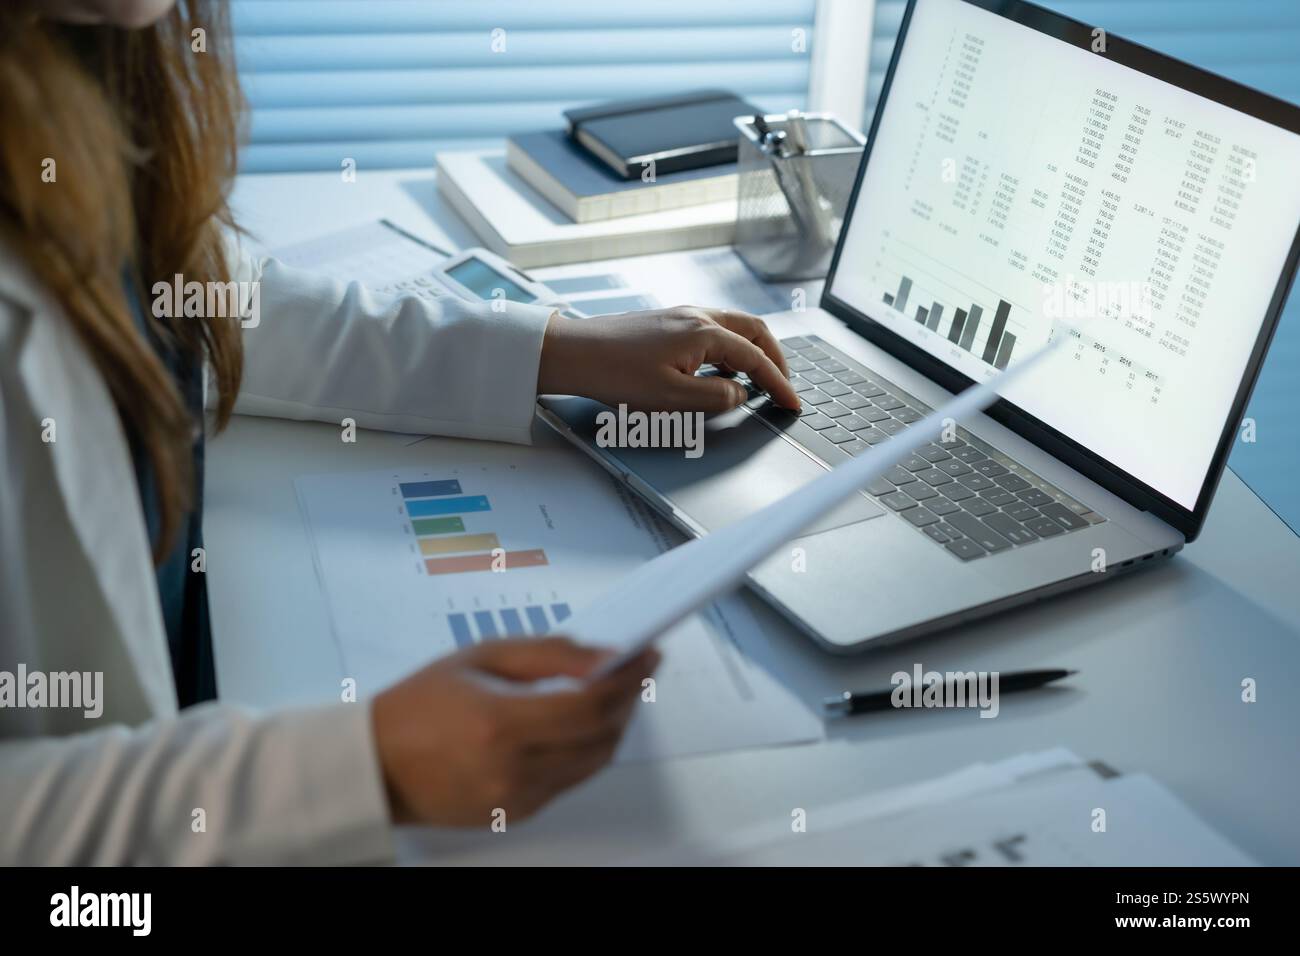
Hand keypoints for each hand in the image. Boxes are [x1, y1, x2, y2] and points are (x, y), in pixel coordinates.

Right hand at [371, 637, 658, 826]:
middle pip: (601, 737)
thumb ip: (549, 654)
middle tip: (635, 671)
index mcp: (500, 725)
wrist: (376, 765)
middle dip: (628, 700)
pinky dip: (585, 750)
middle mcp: (513, 770)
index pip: (590, 705)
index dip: (628, 679)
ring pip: (593, 763)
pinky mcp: (518, 814)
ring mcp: (517, 799)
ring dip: (612, 726)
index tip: (647, 655)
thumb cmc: (419, 705)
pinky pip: (570, 780)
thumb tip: (604, 656)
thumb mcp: (481, 657)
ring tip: (613, 693)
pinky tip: (580, 724)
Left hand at [537, 306, 800, 411]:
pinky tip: (716, 372)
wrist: (573, 353)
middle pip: (754, 330)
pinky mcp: (667, 322)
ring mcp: (681, 315)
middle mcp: (697, 316)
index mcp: (704, 332)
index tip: (792, 403)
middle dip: (774, 358)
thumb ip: (716, 397)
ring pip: (733, 327)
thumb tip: (740, 392)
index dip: (778, 383)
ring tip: (753, 382)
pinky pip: (712, 331)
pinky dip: (728, 349)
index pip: (756, 357)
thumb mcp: (672, 399)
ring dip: (751, 352)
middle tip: (782, 385)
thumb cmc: (616, 375)